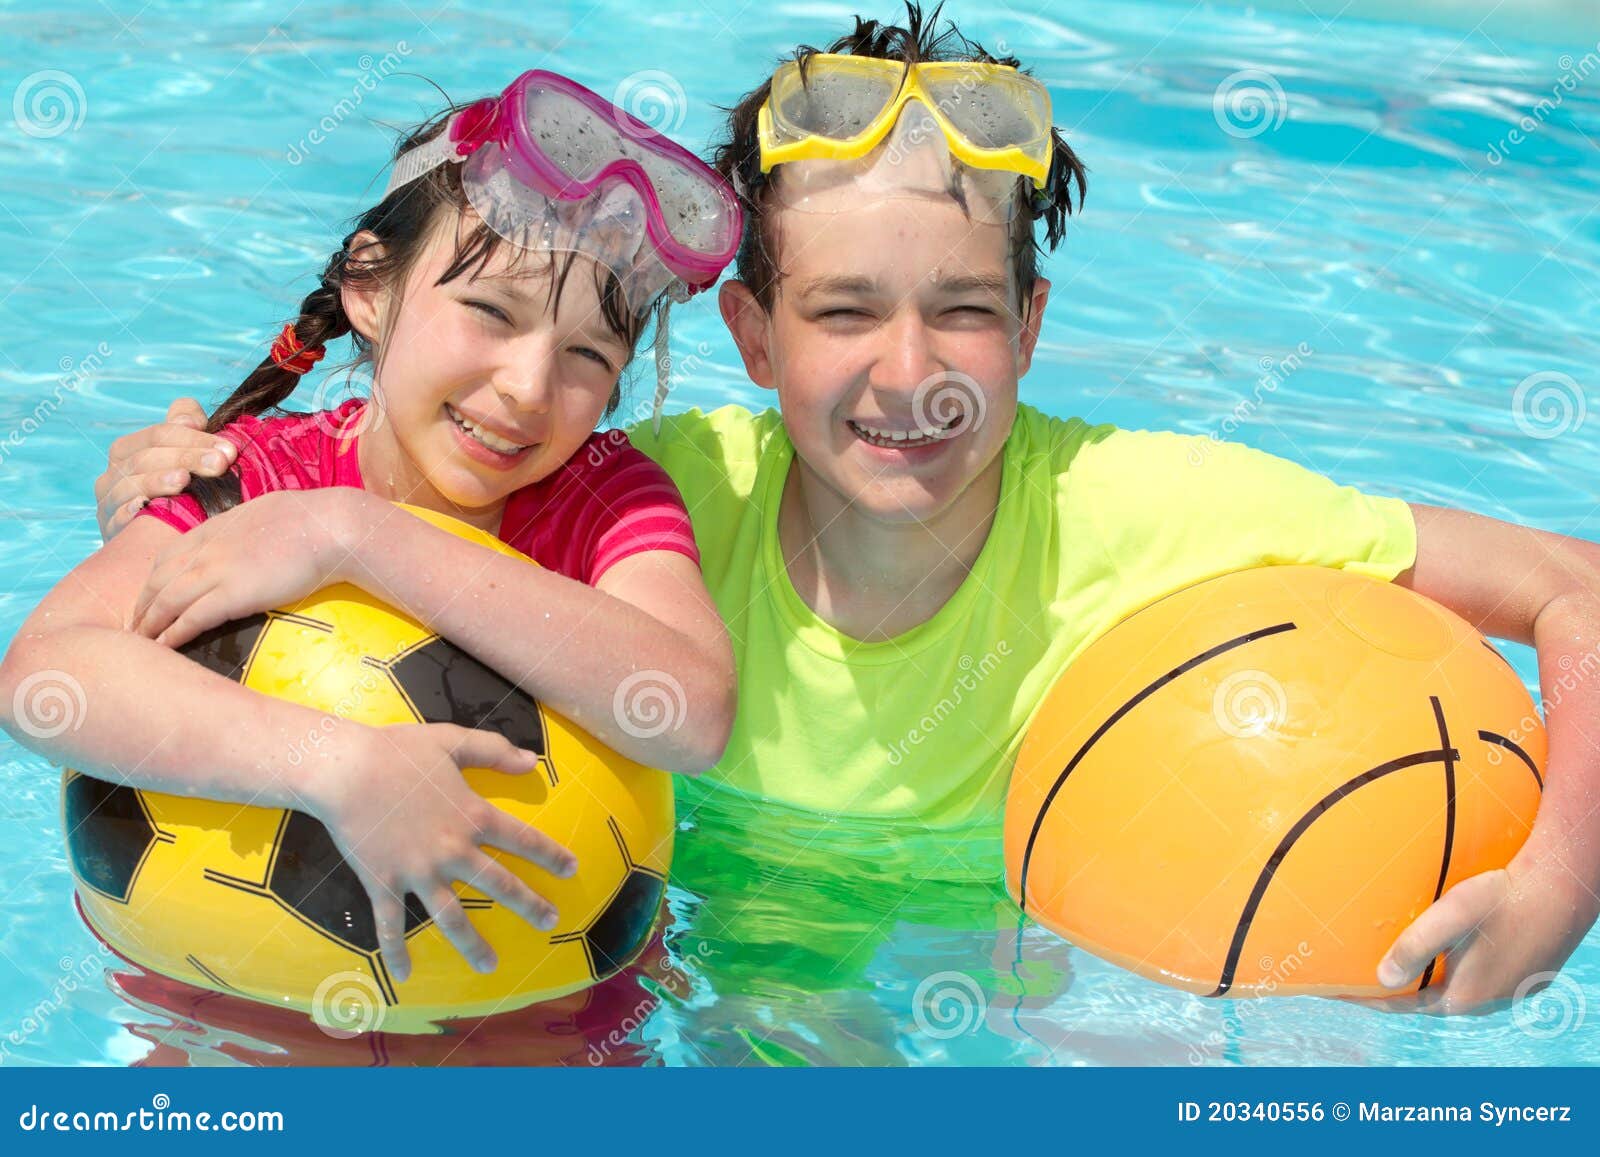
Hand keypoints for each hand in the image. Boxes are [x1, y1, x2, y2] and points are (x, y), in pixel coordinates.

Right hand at [96, 398, 237, 540]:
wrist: (155, 540)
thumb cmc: (177, 492)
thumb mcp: (182, 455)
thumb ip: (186, 426)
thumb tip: (191, 418)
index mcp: (127, 451)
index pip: (158, 435)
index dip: (192, 438)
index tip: (228, 449)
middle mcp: (112, 475)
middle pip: (146, 458)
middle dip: (186, 457)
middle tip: (219, 464)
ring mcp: (109, 504)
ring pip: (129, 485)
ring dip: (158, 481)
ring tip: (184, 479)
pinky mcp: (111, 532)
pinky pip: (117, 519)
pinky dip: (132, 511)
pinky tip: (148, 508)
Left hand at [131, 488, 370, 647]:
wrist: (331, 526)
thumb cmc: (314, 518)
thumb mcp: (269, 512)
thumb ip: (251, 527)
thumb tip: (256, 536)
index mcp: (217, 527)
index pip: (170, 554)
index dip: (155, 577)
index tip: (150, 595)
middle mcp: (208, 548)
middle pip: (159, 578)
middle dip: (142, 604)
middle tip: (135, 625)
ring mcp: (217, 570)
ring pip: (166, 599)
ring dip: (149, 623)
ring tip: (140, 642)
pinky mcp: (232, 593)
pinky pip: (190, 617)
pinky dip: (172, 633)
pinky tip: (163, 646)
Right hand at [312, 721, 578, 981]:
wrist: (344, 769)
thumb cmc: (398, 751)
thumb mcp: (451, 741)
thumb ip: (493, 750)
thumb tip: (533, 761)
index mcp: (472, 815)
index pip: (523, 839)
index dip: (551, 855)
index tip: (571, 868)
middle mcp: (451, 850)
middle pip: (499, 884)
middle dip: (529, 905)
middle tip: (550, 921)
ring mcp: (417, 872)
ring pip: (451, 917)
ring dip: (472, 944)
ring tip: (491, 966)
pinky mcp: (383, 883)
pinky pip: (391, 925)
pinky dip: (396, 952)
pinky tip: (404, 977)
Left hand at [1354, 850, 1594, 1014]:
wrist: (1563, 887)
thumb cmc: (1504, 896)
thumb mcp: (1451, 916)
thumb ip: (1415, 947)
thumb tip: (1380, 980)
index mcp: (1464, 997)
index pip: (1401, 1004)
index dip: (1367, 997)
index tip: (1337, 989)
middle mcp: (1486, 1003)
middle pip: (1427, 1000)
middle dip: (1394, 988)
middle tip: (1362, 975)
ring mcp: (1509, 992)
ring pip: (1456, 991)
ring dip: (1427, 980)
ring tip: (1400, 964)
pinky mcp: (1525, 978)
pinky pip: (1480, 980)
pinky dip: (1455, 972)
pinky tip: (1449, 955)